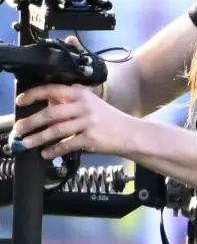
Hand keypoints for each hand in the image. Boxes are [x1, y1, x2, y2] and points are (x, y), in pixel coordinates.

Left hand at [12, 83, 131, 159]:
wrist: (131, 134)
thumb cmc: (109, 120)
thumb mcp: (92, 104)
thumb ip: (71, 103)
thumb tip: (46, 107)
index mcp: (82, 94)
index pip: (53, 90)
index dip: (34, 94)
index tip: (21, 101)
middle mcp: (84, 106)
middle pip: (50, 113)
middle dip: (31, 122)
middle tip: (19, 129)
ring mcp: (88, 123)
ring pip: (56, 130)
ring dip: (39, 138)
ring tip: (27, 143)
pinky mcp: (91, 138)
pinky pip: (67, 145)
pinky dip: (54, 150)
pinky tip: (47, 154)